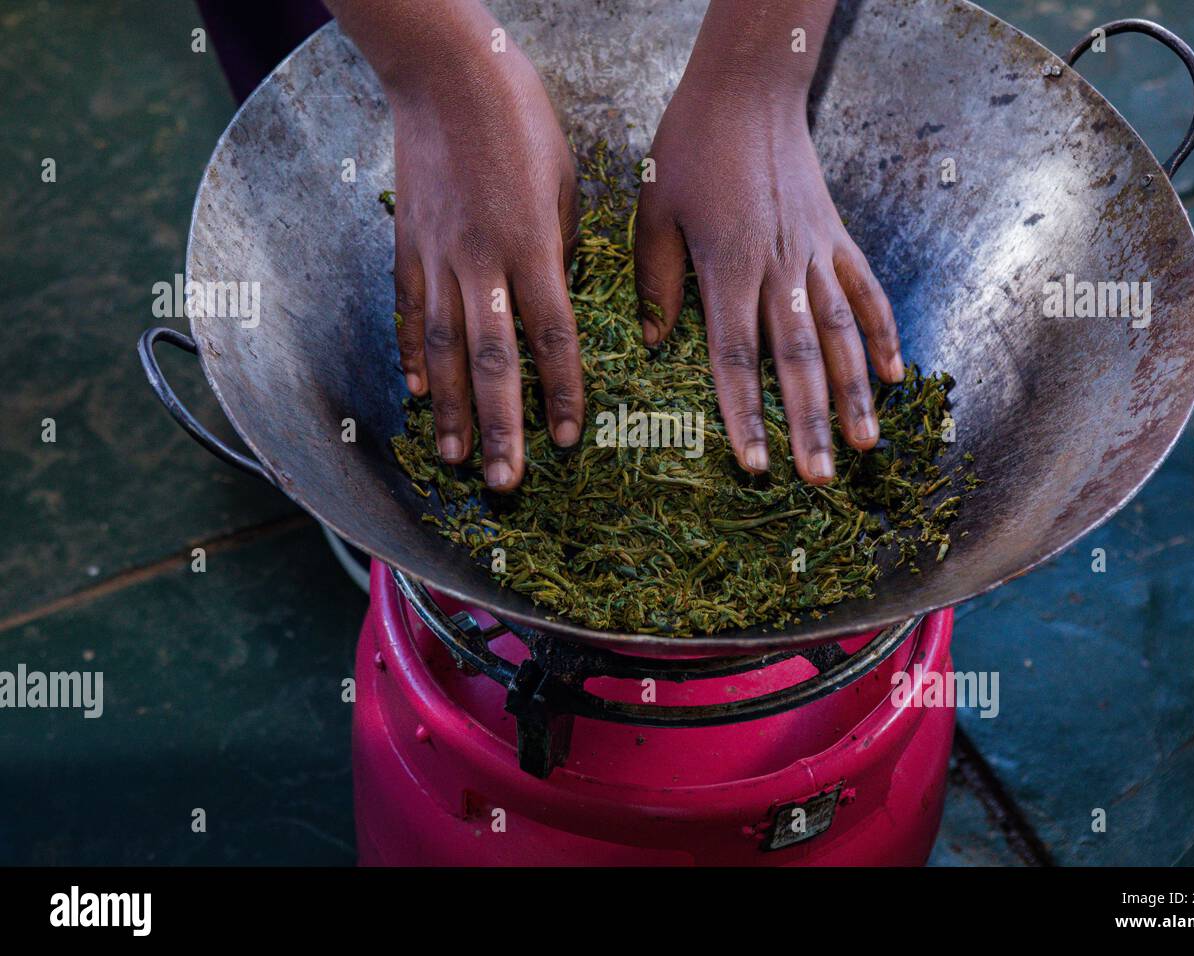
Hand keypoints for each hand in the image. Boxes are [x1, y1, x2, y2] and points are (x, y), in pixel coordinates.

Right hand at [331, 0, 581, 490]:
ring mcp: (437, 256)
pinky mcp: (407, 244)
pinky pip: (409, 311)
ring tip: (455, 458)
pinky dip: (412, 356)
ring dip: (451, 409)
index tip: (564, 440)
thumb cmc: (521, 120)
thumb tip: (557, 305)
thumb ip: (559, 252)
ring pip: (442, 348)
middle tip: (505, 483)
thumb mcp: (563, 184)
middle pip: (492, 360)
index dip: (560, 393)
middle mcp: (482, 262)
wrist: (447, 72)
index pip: (552, 338)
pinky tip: (418, 394)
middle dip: (500, 427)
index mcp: (533, 246)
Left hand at [635, 3, 902, 485]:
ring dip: (855, 394)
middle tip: (821, 480)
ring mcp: (814, 253)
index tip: (754, 465)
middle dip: (809, 425)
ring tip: (868, 446)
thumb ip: (657, 278)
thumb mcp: (653, 209)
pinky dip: (883, 334)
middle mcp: (779, 268)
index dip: (745, 415)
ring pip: (842, 335)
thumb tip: (654, 344)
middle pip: (797, 360)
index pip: (735, 357)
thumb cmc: (689, 148)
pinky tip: (896, 376)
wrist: (747, 89)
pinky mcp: (836, 238)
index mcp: (728, 266)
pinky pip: (866, 292)